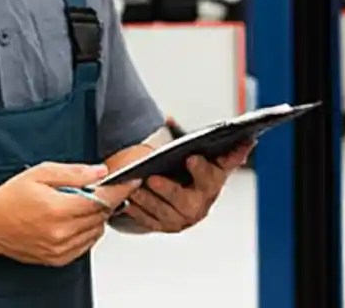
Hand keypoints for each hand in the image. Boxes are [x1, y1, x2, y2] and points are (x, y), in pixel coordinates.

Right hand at [0, 162, 113, 266]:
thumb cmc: (10, 198)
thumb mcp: (41, 173)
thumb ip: (74, 172)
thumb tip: (100, 172)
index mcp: (58, 208)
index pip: (102, 200)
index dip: (120, 189)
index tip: (131, 182)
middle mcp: (61, 232)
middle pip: (101, 216)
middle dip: (106, 200)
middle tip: (97, 189)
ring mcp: (60, 248)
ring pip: (96, 231)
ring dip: (96, 217)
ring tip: (78, 204)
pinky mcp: (57, 259)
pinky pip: (86, 245)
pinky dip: (87, 232)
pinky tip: (74, 220)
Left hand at [124, 141, 252, 232]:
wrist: (179, 191)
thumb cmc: (185, 167)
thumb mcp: (191, 148)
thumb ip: (184, 136)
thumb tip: (168, 119)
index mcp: (214, 177)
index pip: (216, 171)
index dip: (204, 167)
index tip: (192, 157)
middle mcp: (203, 200)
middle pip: (189, 200)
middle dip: (170, 189)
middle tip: (153, 178)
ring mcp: (185, 216)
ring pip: (167, 213)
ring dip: (149, 201)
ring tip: (134, 188)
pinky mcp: (167, 225)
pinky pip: (151, 221)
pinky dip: (139, 211)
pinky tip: (128, 201)